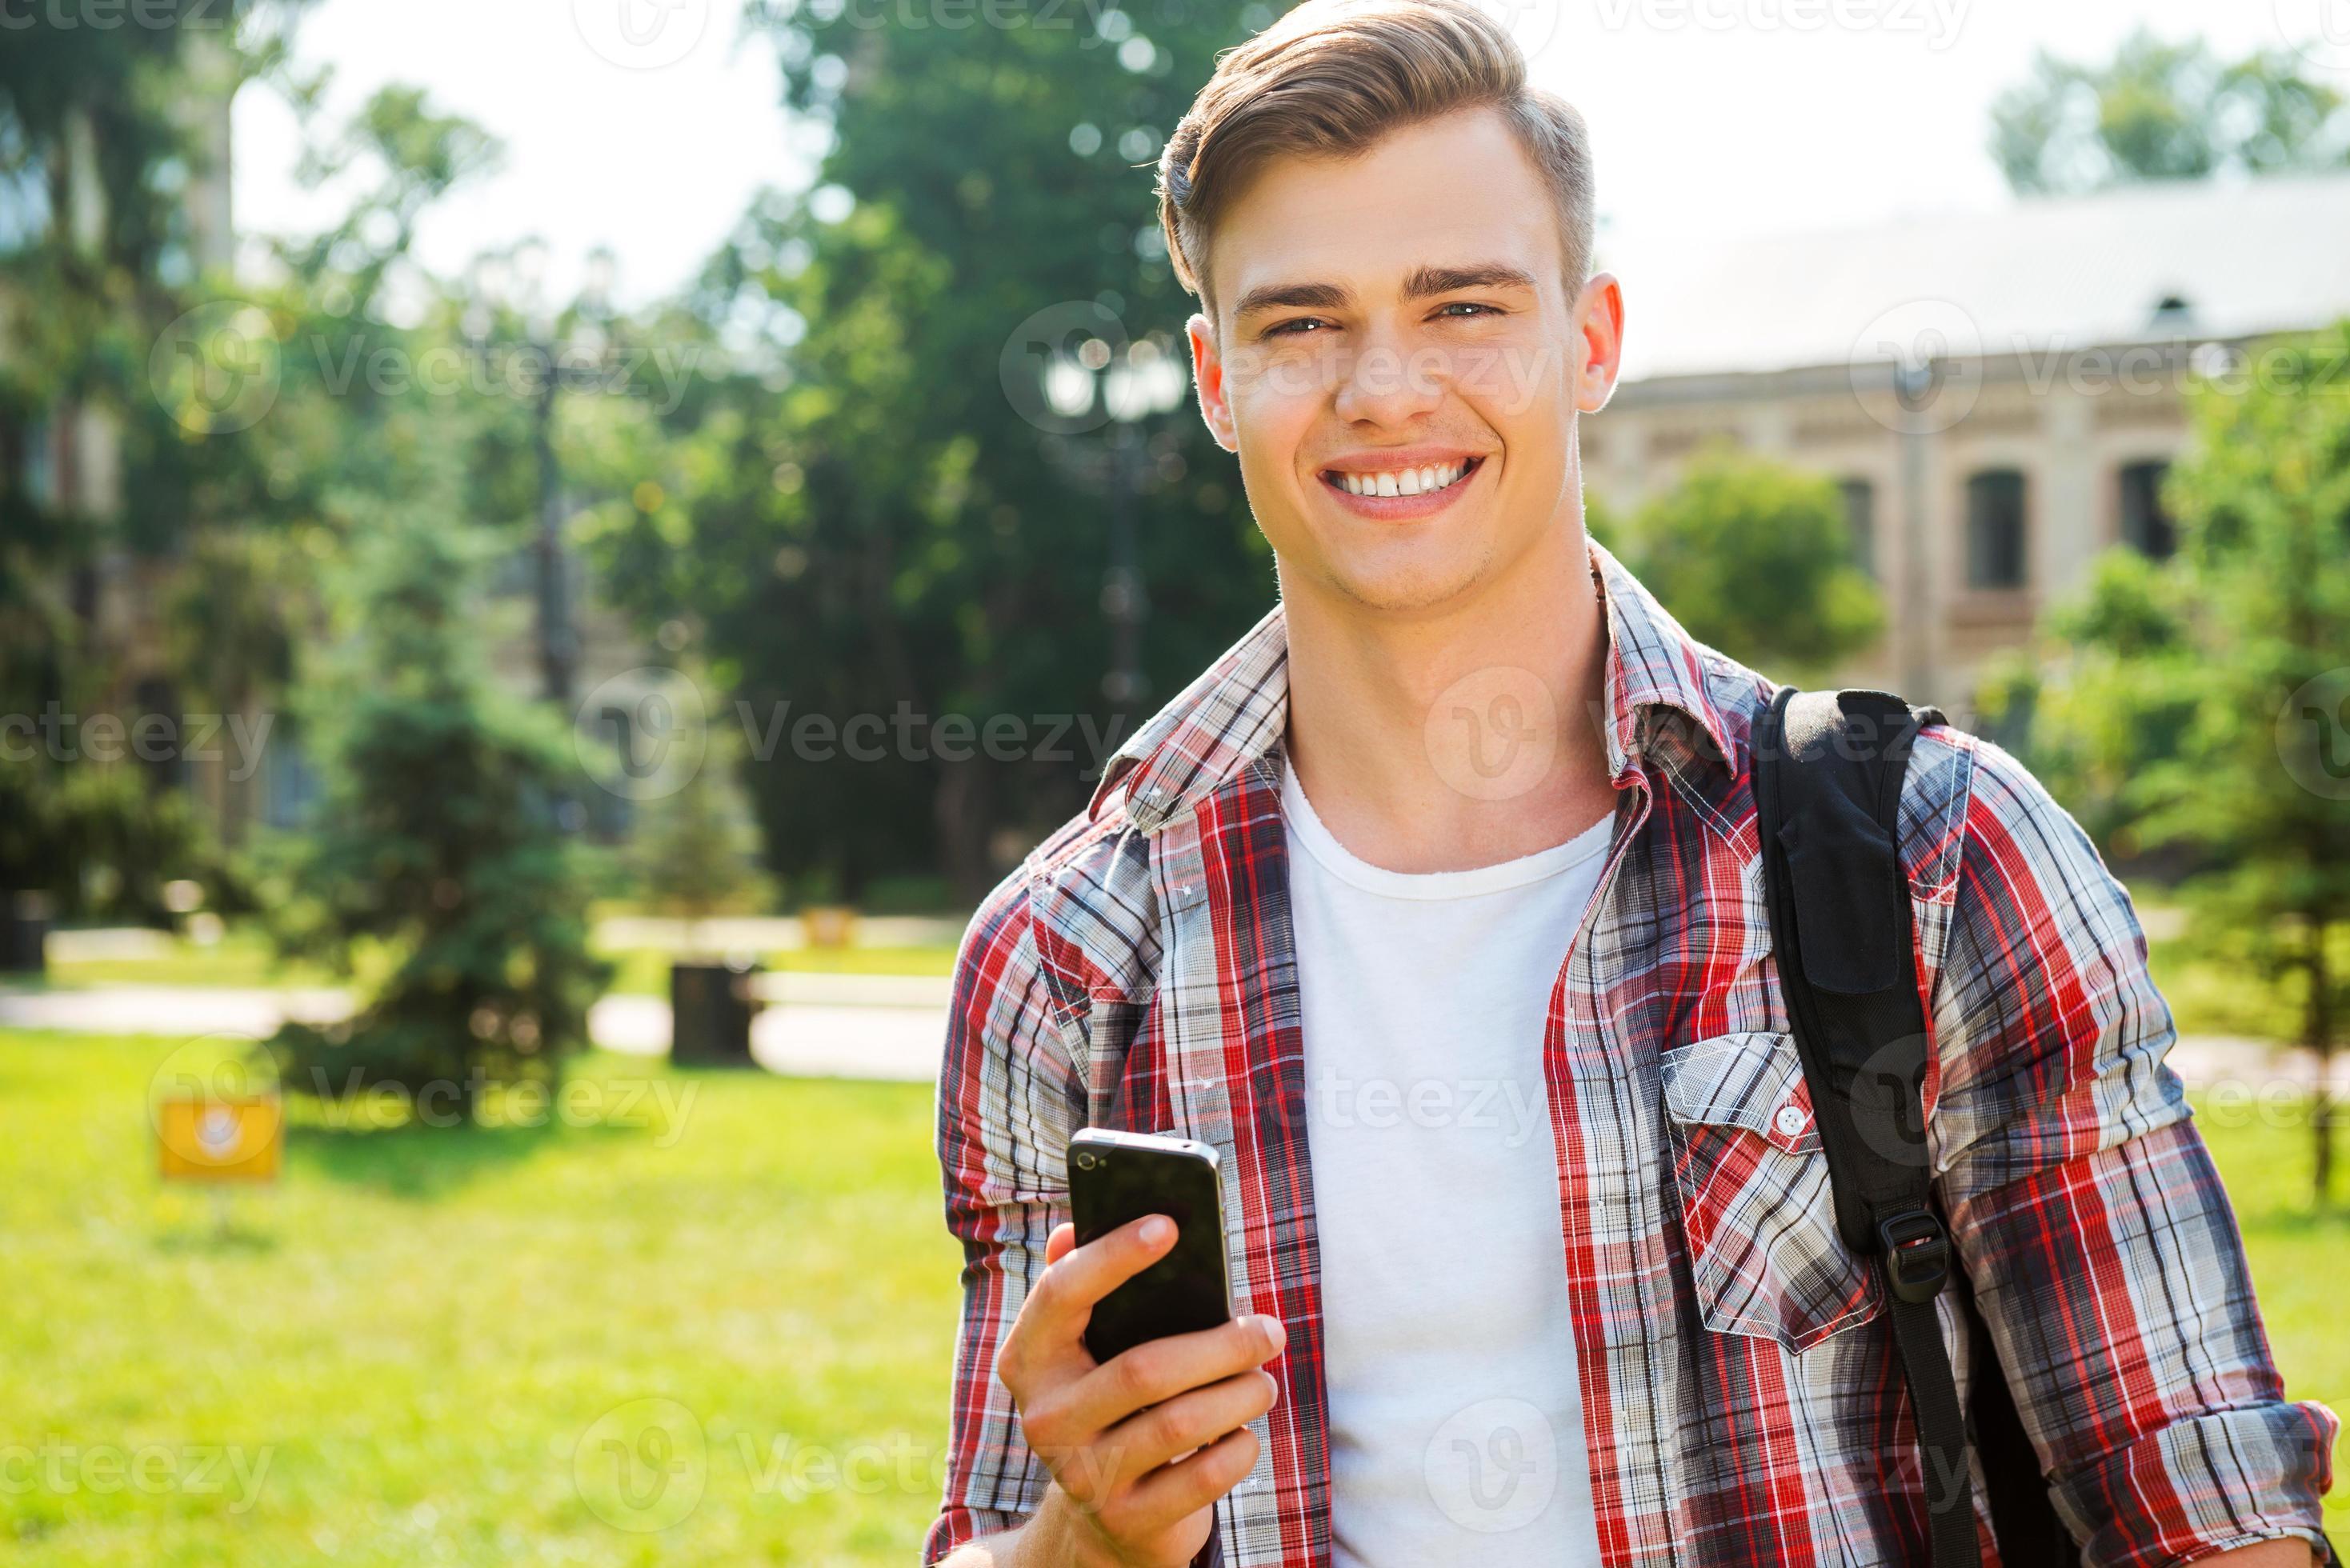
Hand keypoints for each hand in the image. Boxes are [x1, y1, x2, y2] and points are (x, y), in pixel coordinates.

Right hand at [994, 1214, 1285, 1567]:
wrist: (1103, 1519)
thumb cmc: (1110, 1404)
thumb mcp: (1088, 1350)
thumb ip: (1082, 1289)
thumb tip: (1072, 1227)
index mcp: (1029, 1358)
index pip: (1064, 1292)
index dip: (1115, 1255)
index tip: (1170, 1225)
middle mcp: (1046, 1416)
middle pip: (1143, 1368)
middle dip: (1221, 1345)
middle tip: (1269, 1330)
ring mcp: (1082, 1474)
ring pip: (1177, 1424)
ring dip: (1239, 1396)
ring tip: (1264, 1380)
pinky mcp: (1125, 1520)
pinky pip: (1199, 1480)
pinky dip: (1237, 1451)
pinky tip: (1246, 1434)